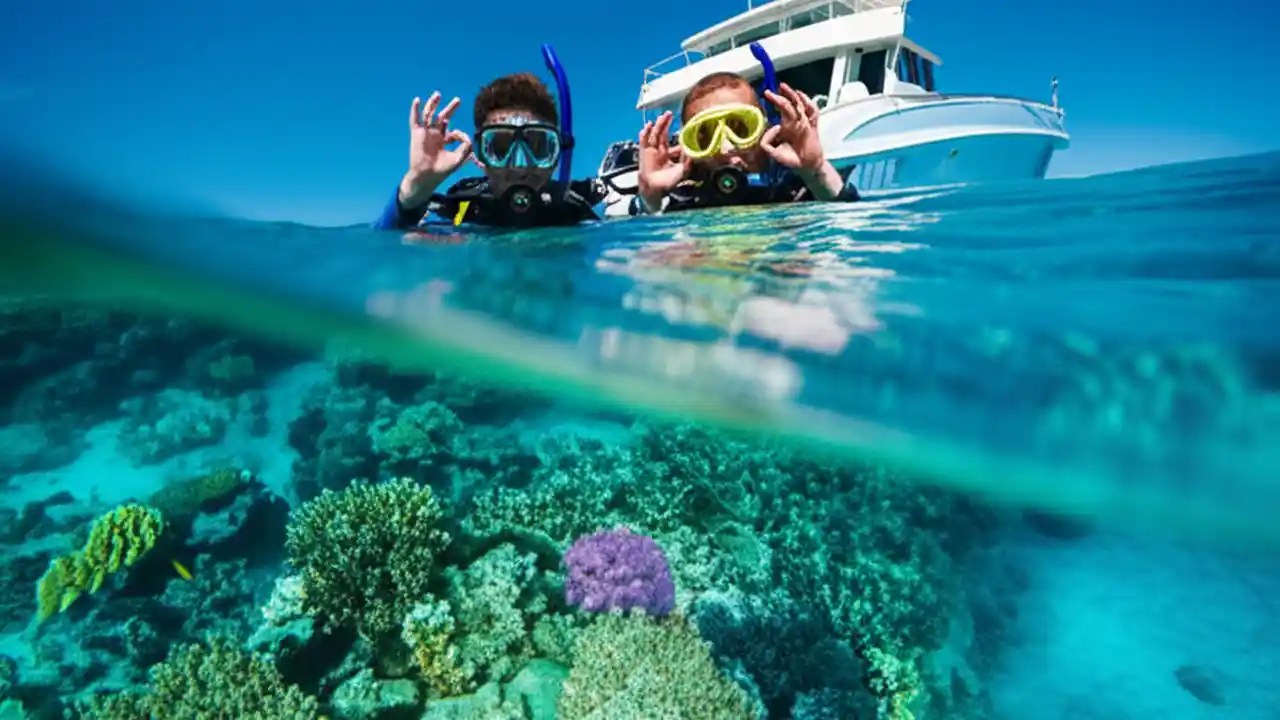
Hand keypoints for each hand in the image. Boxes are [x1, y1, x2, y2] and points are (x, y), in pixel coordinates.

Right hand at [399, 92, 472, 206]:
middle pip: (442, 118)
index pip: (454, 132)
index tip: (464, 140)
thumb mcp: (458, 158)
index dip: (460, 134)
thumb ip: (466, 148)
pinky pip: (415, 119)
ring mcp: (426, 133)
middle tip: (458, 100)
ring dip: (433, 104)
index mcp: (444, 141)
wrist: (427, 175)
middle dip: (450, 109)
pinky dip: (415, 110)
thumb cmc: (442, 170)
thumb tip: (469, 138)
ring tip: (438, 94)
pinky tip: (417, 100)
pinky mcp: (417, 133)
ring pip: (429, 115)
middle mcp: (435, 135)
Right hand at [637, 111, 690, 212]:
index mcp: (669, 154)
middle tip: (670, 113)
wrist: (655, 188)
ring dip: (658, 125)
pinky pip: (644, 140)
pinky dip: (646, 132)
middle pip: (662, 133)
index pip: (673, 142)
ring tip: (662, 116)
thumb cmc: (668, 182)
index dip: (678, 136)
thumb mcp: (682, 172)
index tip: (684, 128)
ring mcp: (651, 150)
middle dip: (666, 123)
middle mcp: (660, 150)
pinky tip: (649, 126)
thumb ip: (688, 162)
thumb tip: (694, 152)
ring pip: (654, 134)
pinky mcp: (644, 151)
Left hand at [761, 83, 824, 171]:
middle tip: (767, 92)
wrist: (808, 166)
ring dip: (791, 95)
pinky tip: (800, 95)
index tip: (766, 122)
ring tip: (783, 87)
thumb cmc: (792, 158)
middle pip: (787, 105)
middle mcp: (794, 122)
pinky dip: (808, 103)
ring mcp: (804, 122)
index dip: (769, 120)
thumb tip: (767, 134)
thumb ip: (767, 145)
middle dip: (778, 98)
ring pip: (798, 105)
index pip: (777, 116)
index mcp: (785, 126)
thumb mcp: (775, 154)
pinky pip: (812, 112)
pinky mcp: (813, 126)